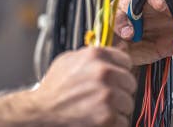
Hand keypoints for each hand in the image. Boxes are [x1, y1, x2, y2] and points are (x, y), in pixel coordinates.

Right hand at [14, 47, 136, 126]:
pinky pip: (123, 120)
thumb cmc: (54, 87)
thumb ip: (90, 55)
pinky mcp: (108, 116)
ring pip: (129, 103)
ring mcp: (107, 95)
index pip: (126, 61)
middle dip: (119, 90)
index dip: (119, 71)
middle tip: (102, 96)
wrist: (42, 110)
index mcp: (95, 55)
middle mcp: (103, 72)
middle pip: (130, 83)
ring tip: (98, 108)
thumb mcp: (68, 60)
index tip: (113, 78)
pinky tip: (97, 118)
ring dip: (117, 108)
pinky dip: (113, 123)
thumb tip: (113, 53)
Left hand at [113, 0, 172, 65]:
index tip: (162, 4)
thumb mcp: (112, 18)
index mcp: (145, 3)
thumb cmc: (113, 24)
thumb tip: (129, 31)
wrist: (114, 44)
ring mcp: (166, 30)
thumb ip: (120, 22)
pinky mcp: (167, 46)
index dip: (160, 0)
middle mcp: (160, 14)